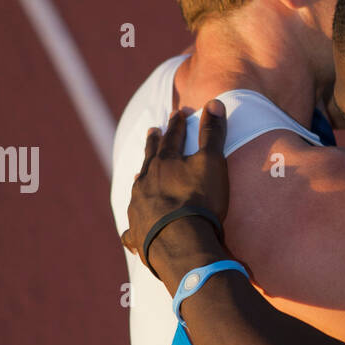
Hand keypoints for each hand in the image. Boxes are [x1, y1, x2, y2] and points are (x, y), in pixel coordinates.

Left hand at [120, 101, 228, 262]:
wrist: (182, 241)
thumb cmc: (199, 200)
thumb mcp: (212, 162)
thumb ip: (212, 133)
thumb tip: (214, 103)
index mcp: (165, 162)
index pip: (173, 137)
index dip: (178, 125)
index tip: (178, 114)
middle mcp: (147, 180)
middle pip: (150, 157)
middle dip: (154, 143)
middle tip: (153, 131)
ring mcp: (139, 206)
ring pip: (137, 187)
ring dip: (140, 178)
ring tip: (138, 174)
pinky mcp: (137, 232)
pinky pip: (132, 228)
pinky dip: (132, 226)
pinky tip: (131, 229)